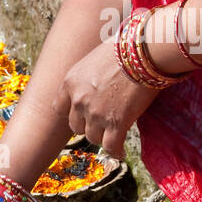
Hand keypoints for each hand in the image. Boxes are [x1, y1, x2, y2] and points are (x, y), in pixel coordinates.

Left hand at [54, 39, 157, 155]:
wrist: (142, 53)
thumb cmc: (124, 49)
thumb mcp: (94, 60)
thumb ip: (88, 78)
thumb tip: (97, 84)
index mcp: (70, 82)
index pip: (59, 108)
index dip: (72, 113)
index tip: (81, 115)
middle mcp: (78, 100)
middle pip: (77, 126)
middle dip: (88, 125)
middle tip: (102, 123)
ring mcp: (96, 113)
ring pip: (93, 137)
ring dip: (103, 136)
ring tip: (114, 135)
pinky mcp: (116, 123)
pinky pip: (110, 146)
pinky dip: (115, 151)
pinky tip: (121, 152)